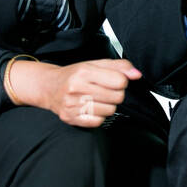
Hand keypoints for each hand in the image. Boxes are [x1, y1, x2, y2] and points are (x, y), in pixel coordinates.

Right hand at [7, 58, 141, 127]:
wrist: (49, 87)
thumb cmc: (76, 75)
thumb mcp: (96, 64)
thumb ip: (119, 67)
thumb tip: (137, 74)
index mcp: (84, 71)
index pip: (120, 81)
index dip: (121, 81)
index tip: (114, 80)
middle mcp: (76, 88)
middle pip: (117, 97)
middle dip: (116, 94)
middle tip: (106, 90)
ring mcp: (72, 104)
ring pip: (109, 110)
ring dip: (108, 105)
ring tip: (97, 98)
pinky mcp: (70, 118)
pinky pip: (97, 121)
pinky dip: (98, 116)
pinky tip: (91, 108)